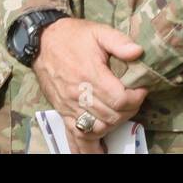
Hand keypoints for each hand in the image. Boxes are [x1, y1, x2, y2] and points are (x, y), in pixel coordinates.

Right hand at [32, 18, 147, 154]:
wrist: (42, 41)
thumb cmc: (72, 36)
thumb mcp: (98, 31)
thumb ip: (119, 41)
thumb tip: (137, 52)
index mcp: (90, 74)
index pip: (120, 99)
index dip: (136, 98)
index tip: (140, 89)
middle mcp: (79, 94)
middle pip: (112, 116)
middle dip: (128, 110)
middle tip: (132, 99)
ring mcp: (69, 106)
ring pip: (98, 127)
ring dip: (113, 124)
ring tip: (119, 112)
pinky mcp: (63, 112)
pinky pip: (76, 135)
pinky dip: (88, 146)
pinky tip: (99, 151)